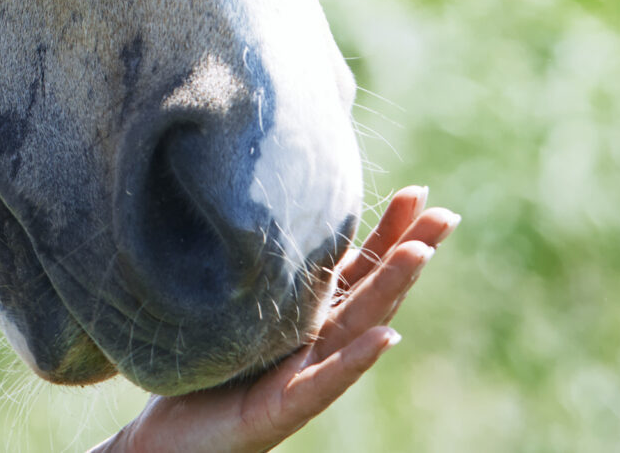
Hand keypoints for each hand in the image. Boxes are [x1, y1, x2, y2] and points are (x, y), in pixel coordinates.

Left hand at [98, 186, 459, 452]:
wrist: (174, 436)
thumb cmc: (208, 371)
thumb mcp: (240, 313)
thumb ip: (265, 275)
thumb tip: (270, 209)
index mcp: (308, 317)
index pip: (357, 268)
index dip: (388, 233)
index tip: (419, 191)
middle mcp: (317, 344)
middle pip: (371, 292)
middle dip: (408, 252)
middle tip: (445, 214)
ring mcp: (307, 376)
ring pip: (357, 327)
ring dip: (390, 290)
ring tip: (420, 253)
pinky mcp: (285, 407)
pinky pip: (325, 381)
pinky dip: (356, 360)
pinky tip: (386, 338)